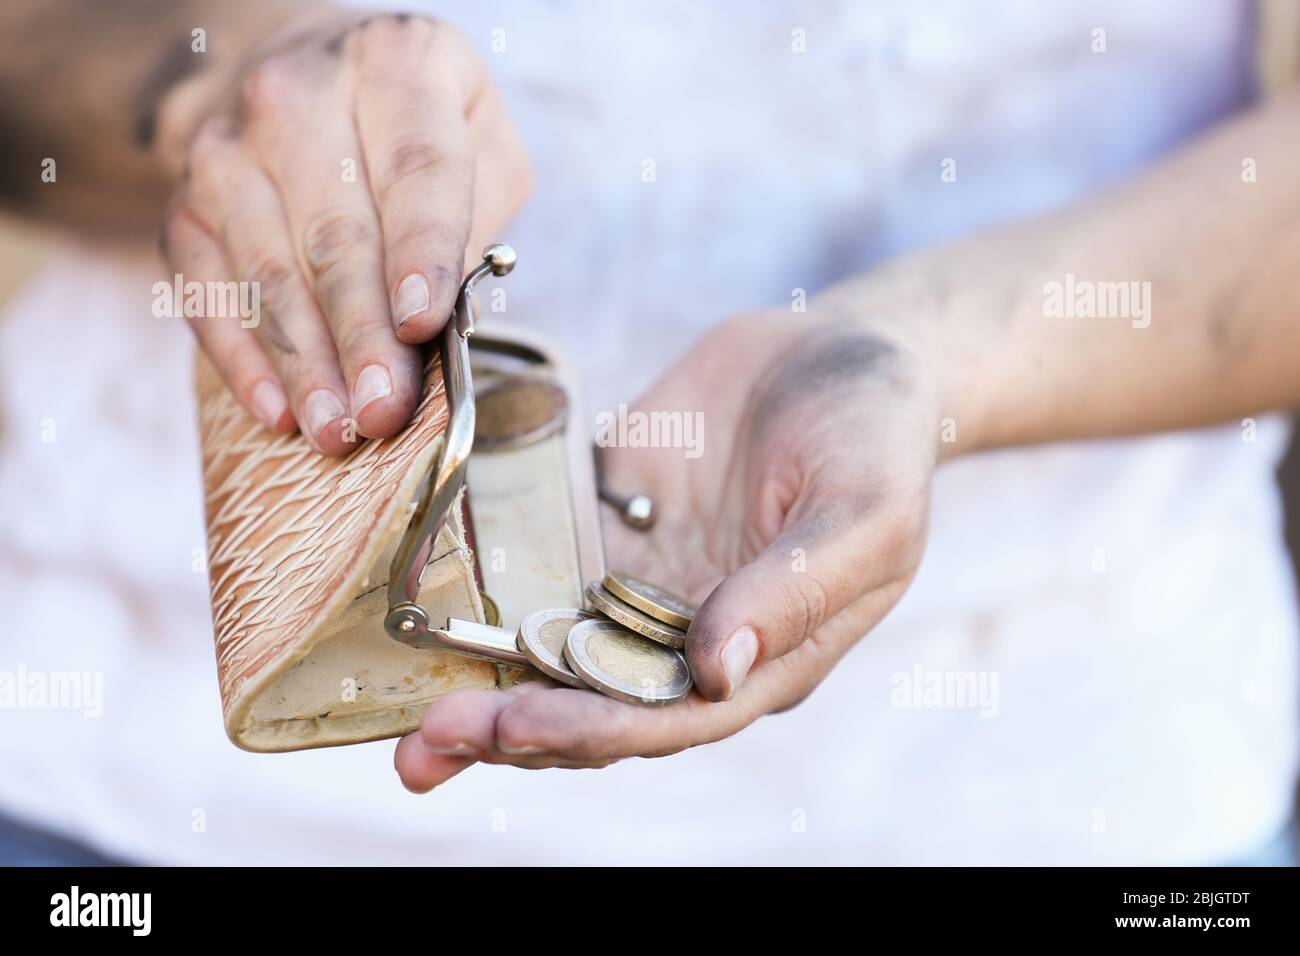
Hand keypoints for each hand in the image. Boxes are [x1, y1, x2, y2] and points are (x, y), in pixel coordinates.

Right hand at [161, 10, 529, 453]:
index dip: (419, 253)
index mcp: (395, 64)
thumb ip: (475, 220)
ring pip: (269, 271)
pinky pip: (207, 290)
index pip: (414, 169)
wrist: (307, 77)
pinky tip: (278, 410)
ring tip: (338, 431)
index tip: (423, 328)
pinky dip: (243, 357)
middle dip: (362, 335)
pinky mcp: (185, 203)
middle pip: (336, 234)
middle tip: (384, 410)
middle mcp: (297, 94)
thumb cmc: (416, 129)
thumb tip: (444, 326)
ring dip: (305, 362)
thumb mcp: (479, 144)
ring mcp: (229, 148)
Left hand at [395, 309, 943, 788]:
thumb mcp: (863, 510)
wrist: (840, 347)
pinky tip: (423, 604)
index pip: (671, 717)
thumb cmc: (877, 435)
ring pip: (554, 652)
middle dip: (514, 727)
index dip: (593, 728)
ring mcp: (644, 585)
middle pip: (597, 702)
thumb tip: (719, 669)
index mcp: (765, 654)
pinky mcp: (607, 529)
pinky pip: (538, 567)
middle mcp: (694, 636)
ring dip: (485, 685)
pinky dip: (485, 594)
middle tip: (427, 742)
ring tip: (407, 715)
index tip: (515, 726)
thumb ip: (796, 591)